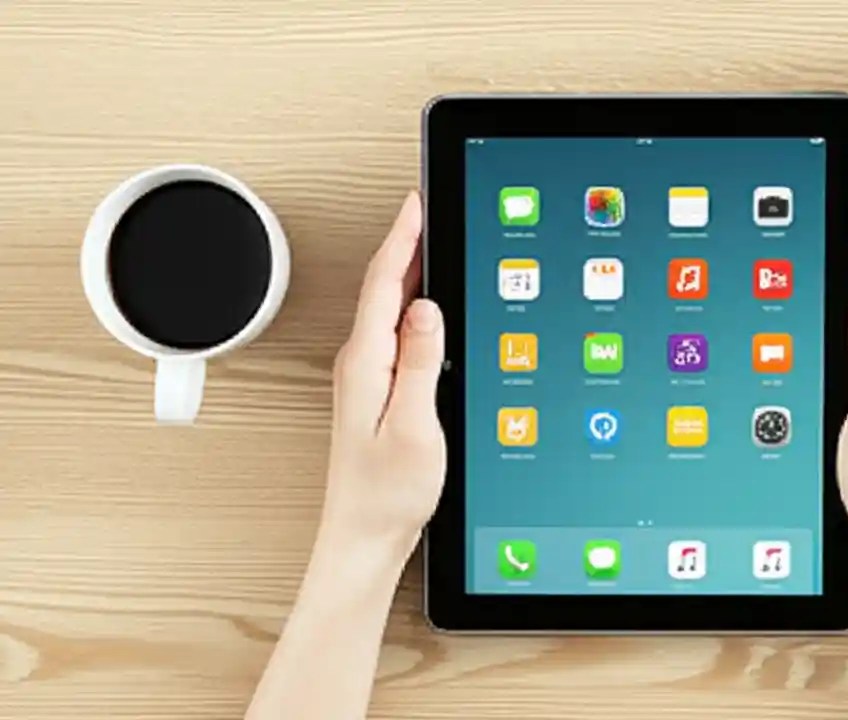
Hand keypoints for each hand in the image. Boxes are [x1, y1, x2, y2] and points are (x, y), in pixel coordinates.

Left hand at [323, 191, 445, 555]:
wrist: (362, 539)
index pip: (385, 283)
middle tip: (431, 205)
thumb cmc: (386, 494)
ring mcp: (367, 377)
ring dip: (409, 271)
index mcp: (367, 364)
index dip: (404, 237)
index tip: (417, 200)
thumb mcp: (414, 426)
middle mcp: (360, 364)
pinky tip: (428, 305)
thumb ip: (419, 363)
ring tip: (432, 240)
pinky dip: (411, 306)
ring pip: (388, 307)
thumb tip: (427, 309)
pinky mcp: (377, 392)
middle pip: (384, 286)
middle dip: (408, 241)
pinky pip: (394, 332)